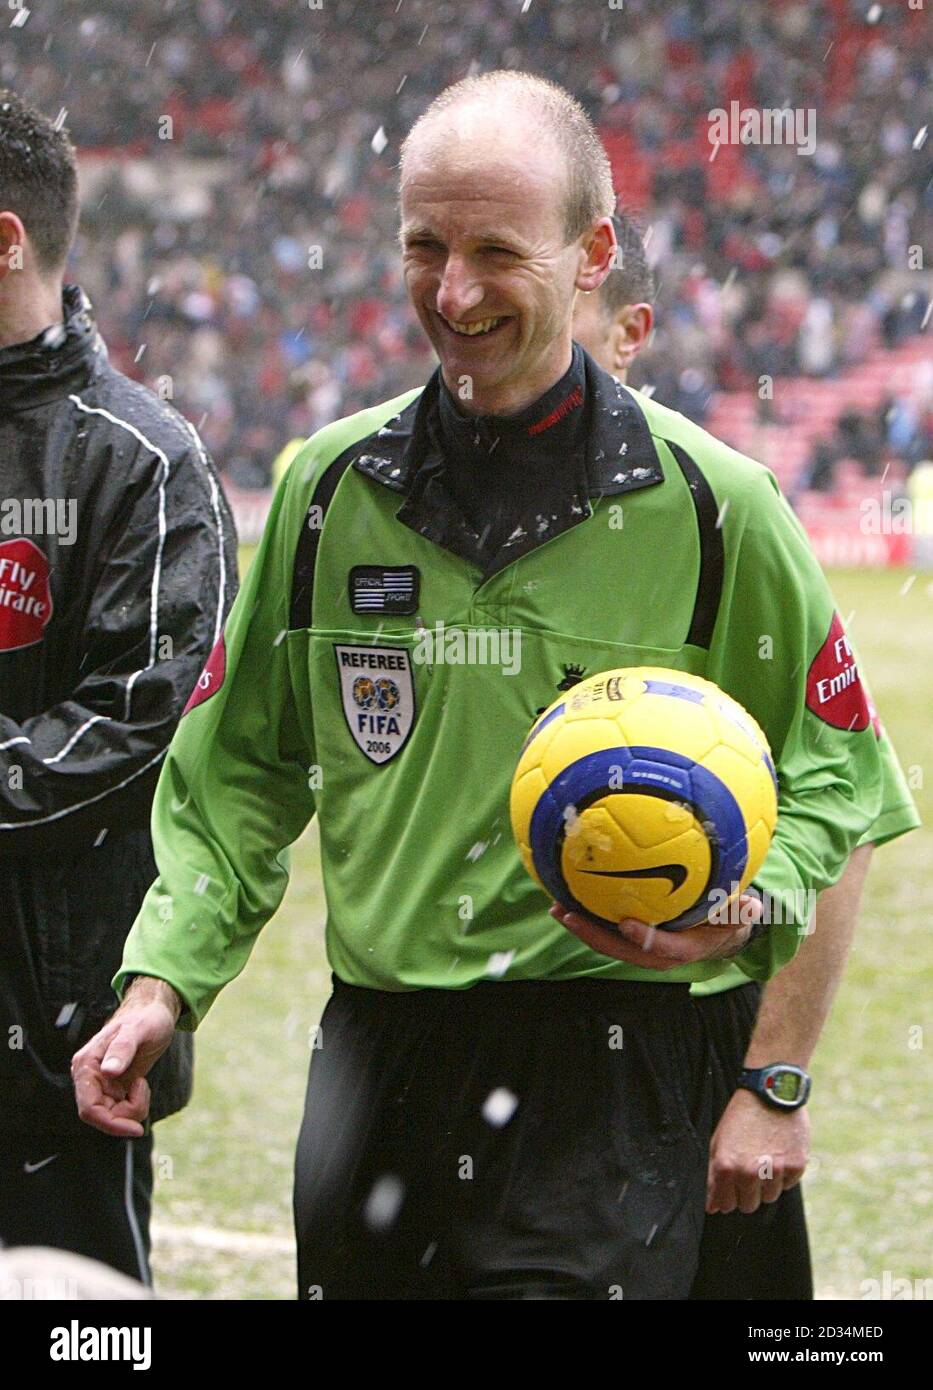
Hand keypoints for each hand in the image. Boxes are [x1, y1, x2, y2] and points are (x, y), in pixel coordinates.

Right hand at [71, 977, 180, 1136]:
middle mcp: (88, 1077)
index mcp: (87, 1064)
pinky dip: (134, 1105)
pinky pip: (119, 1110)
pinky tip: (140, 1085)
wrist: (154, 1014)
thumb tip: (108, 1071)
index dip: (110, 1123)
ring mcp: (99, 1084)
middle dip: (125, 1114)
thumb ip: (123, 1049)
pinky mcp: (111, 1088)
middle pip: (100, 1116)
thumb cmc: (146, 1018)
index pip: (89, 1108)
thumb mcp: (138, 1031)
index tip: (136, 1128)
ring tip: (142, 1084)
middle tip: (144, 1090)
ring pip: (110, 1116)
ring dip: (131, 1108)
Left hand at [549, 892, 762, 970]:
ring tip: (557, 907)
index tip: (627, 924)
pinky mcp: (632, 939)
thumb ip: (741, 911)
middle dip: (594, 935)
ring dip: (582, 927)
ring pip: (609, 942)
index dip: (645, 939)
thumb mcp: (739, 916)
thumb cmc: (728, 919)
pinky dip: (588, 917)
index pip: (664, 948)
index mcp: (685, 948)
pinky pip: (607, 931)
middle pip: (623, 949)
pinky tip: (568, 897)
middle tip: (569, 914)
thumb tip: (755, 905)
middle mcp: (658, 953)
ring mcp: (642, 948)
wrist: (719, 933)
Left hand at [706, 1086, 809, 1213]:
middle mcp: (749, 1171)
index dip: (727, 1197)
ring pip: (770, 1197)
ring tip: (764, 1156)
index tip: (730, 1187)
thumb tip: (711, 1207)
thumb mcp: (719, 1141)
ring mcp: (774, 1170)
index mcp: (726, 1166)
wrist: (771, 1091)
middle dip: (747, 1192)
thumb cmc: (741, 1116)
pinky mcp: (795, 1165)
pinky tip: (779, 1151)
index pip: (724, 1205)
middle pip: (749, 1206)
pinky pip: (788, 1184)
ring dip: (766, 1183)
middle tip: (749, 1169)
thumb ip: (713, 1175)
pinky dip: (784, 1173)